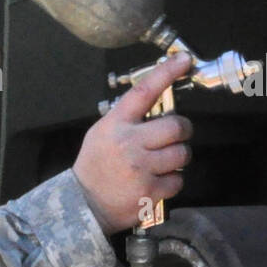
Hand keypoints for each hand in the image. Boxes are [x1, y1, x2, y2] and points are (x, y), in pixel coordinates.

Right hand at [73, 53, 194, 233]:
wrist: (82, 205)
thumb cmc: (95, 166)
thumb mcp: (101, 133)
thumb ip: (127, 119)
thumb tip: (159, 105)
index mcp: (116, 124)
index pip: (144, 91)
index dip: (166, 73)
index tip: (183, 60)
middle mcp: (129, 143)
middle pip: (176, 126)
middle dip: (183, 130)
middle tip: (176, 136)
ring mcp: (141, 168)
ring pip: (182, 154)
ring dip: (179, 157)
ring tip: (164, 162)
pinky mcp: (150, 192)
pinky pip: (178, 180)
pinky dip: (172, 181)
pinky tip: (156, 182)